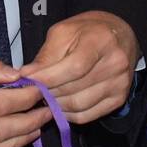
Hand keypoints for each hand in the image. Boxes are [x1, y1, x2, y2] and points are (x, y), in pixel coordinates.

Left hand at [17, 11, 138, 123]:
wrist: (119, 36)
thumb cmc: (88, 31)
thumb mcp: (64, 32)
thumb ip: (47, 55)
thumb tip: (27, 75)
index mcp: (102, 41)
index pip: (74, 67)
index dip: (49, 77)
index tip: (28, 79)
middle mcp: (116, 64)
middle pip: (74, 89)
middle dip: (48, 92)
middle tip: (32, 90)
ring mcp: (120, 84)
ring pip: (79, 106)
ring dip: (56, 105)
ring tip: (44, 96)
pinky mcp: (119, 99)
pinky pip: (87, 116)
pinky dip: (68, 114)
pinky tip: (59, 104)